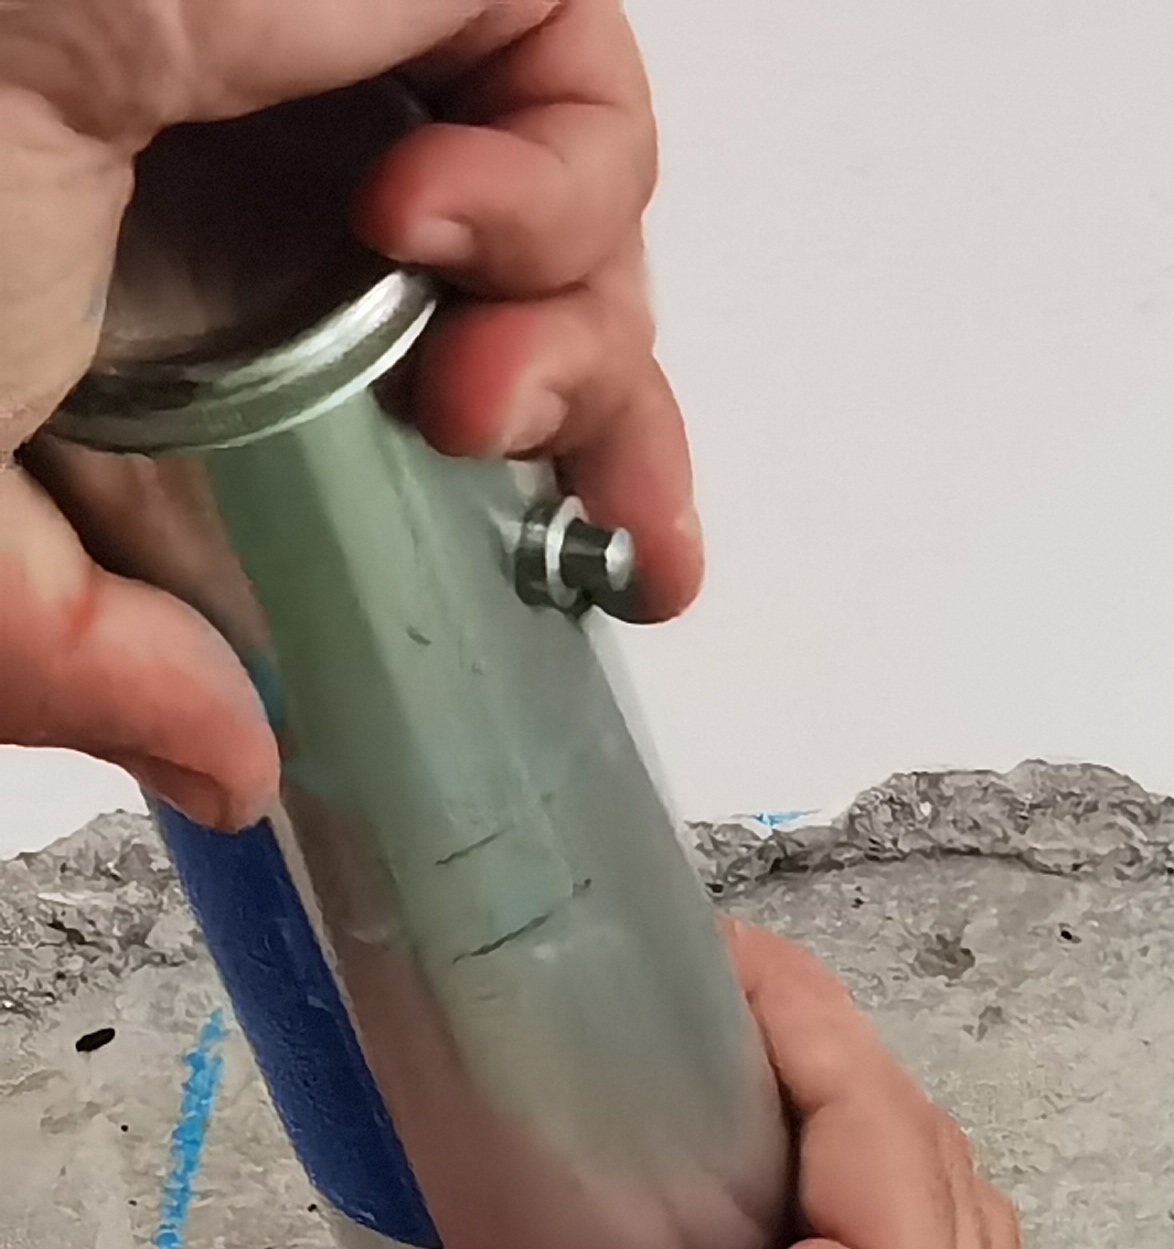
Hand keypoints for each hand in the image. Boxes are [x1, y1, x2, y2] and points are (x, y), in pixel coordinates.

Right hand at [0, 0, 697, 828]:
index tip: (614, 580)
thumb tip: (220, 769)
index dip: (547, 481)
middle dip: (612, 441)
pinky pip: (584, 90)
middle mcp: (265, 158)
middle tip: (608, 533)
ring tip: (461, 393)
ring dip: (576, 349)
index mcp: (167, 267)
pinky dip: (558, 192)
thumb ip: (78, 651)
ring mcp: (348, 49)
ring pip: (584, 222)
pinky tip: (426, 221)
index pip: (419, 366)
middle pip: (542, 306)